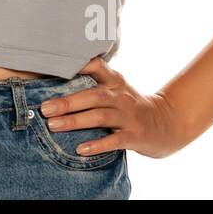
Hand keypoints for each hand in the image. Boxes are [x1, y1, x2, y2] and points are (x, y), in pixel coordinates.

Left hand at [38, 56, 192, 158]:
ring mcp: (129, 116)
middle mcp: (121, 96)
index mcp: (115, 81)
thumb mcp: (117, 88)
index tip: (56, 67)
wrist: (167, 123)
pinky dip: (97, 145)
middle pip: (93, 96)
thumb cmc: (132, 105)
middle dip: (67, 102)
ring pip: (100, 117)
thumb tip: (57, 79)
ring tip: (54, 125)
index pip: (97, 67)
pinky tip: (81, 149)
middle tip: (44, 108)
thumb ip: (94, 81)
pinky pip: (115, 140)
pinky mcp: (135, 136)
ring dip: (75, 121)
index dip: (78, 64)